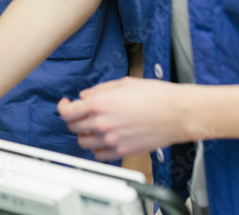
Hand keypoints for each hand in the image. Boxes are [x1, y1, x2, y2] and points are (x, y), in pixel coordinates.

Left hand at [58, 77, 198, 159]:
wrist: (176, 113)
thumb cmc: (155, 95)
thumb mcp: (124, 83)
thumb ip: (100, 90)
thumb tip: (85, 95)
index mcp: (100, 104)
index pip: (68, 112)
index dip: (63, 107)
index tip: (66, 104)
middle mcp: (103, 123)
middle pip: (73, 127)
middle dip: (74, 119)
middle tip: (80, 114)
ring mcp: (112, 139)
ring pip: (83, 143)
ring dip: (84, 134)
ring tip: (91, 127)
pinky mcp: (122, 151)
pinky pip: (99, 155)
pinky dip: (97, 148)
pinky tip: (102, 140)